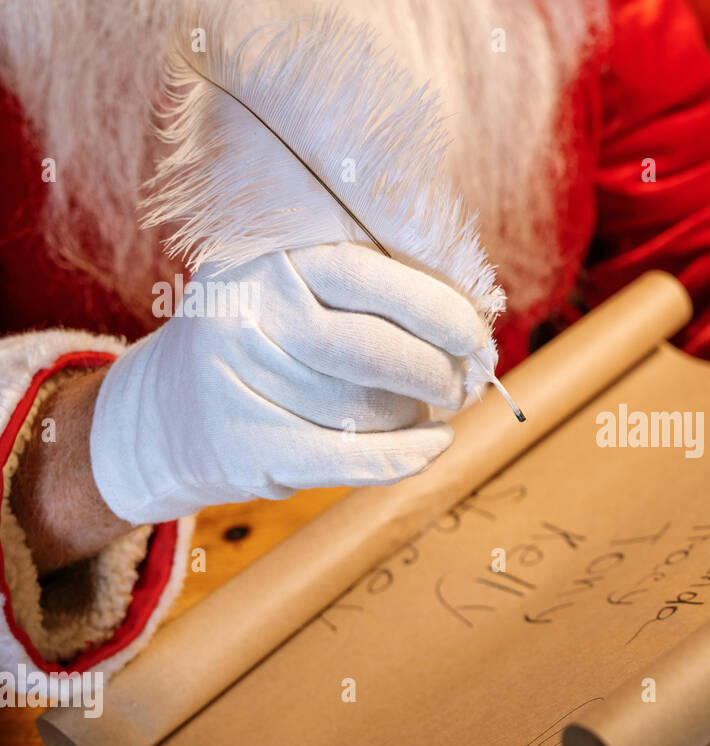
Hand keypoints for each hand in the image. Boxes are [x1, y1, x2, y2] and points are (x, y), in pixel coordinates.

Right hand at [90, 243, 492, 523]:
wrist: (168, 411)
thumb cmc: (265, 341)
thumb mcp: (298, 290)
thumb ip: (371, 289)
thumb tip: (473, 320)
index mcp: (268, 258)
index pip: (368, 275)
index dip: (435, 309)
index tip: (476, 335)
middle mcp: (245, 312)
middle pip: (371, 350)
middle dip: (436, 372)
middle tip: (463, 383)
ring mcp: (238, 380)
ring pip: (364, 408)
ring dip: (414, 415)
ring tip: (425, 410)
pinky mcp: (244, 445)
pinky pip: (349, 458)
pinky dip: (404, 457)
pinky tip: (433, 447)